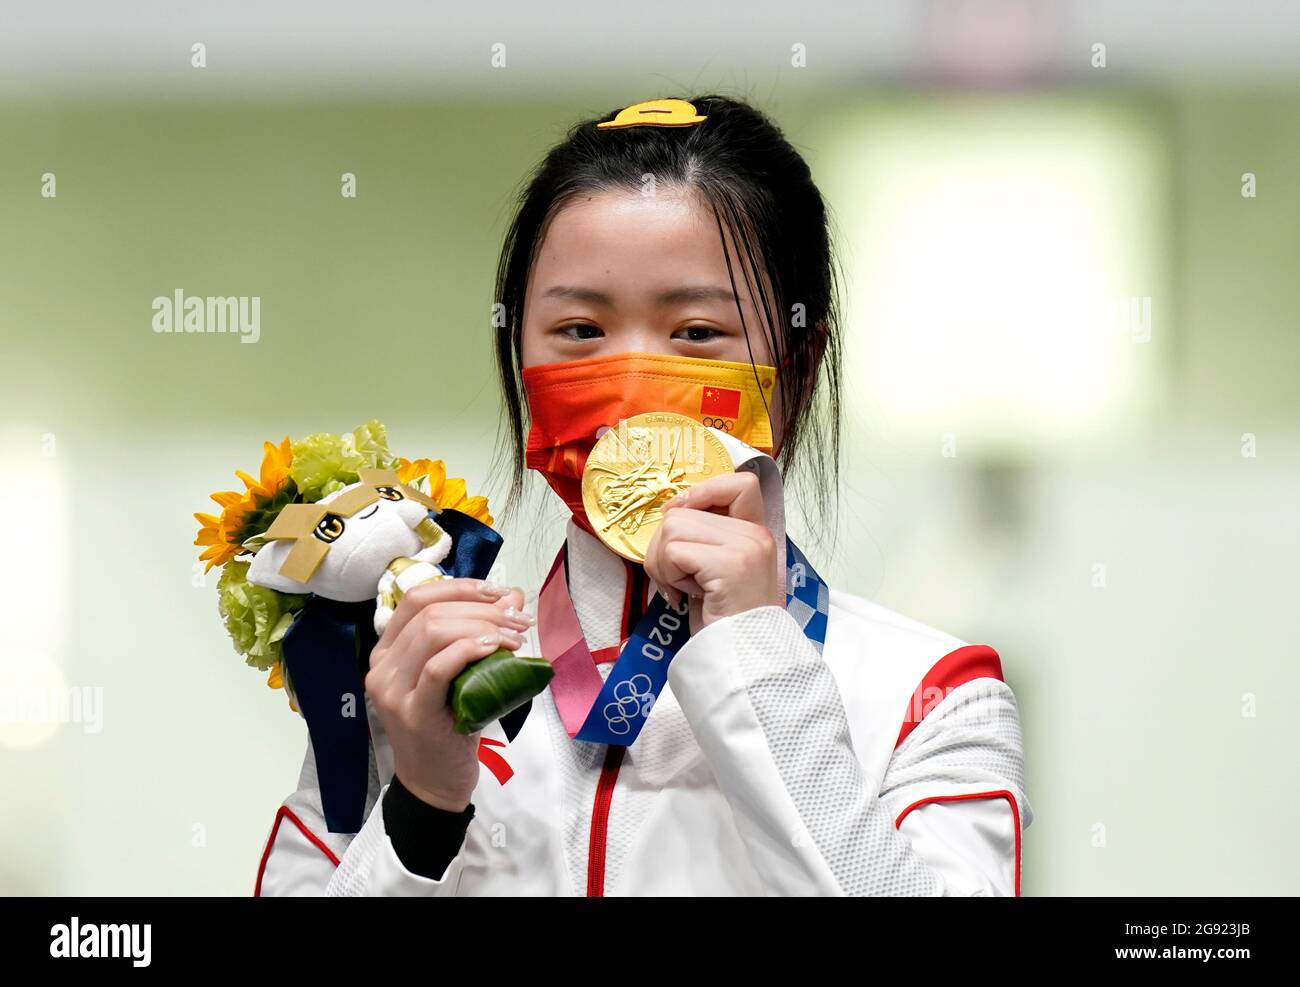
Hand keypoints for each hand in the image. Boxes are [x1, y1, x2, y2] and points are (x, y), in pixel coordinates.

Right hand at [364, 577, 535, 810]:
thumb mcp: (461, 674)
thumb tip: (512, 597)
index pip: (417, 598)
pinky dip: (468, 649)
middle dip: (482, 608)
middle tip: (519, 621)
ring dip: (482, 626)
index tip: (499, 593)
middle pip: (430, 613)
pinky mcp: (414, 714)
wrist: (434, 783)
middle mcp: (382, 667)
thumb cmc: (448, 726)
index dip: (461, 587)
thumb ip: (478, 634)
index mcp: (387, 651)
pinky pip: (438, 668)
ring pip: (433, 633)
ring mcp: (393, 691)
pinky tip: (494, 648)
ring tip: (515, 638)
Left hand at [642, 472, 782, 630]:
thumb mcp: (716, 570)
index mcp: (757, 532)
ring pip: (672, 527)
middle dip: (664, 547)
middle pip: (683, 510)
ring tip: (683, 589)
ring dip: (663, 563)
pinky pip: (673, 552)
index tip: (683, 520)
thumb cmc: (724, 621)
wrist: (743, 660)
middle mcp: (756, 533)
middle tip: (676, 580)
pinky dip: (668, 576)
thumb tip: (670, 510)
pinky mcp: (729, 564)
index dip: (701, 492)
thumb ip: (705, 538)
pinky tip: (684, 597)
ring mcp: (745, 547)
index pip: (739, 482)